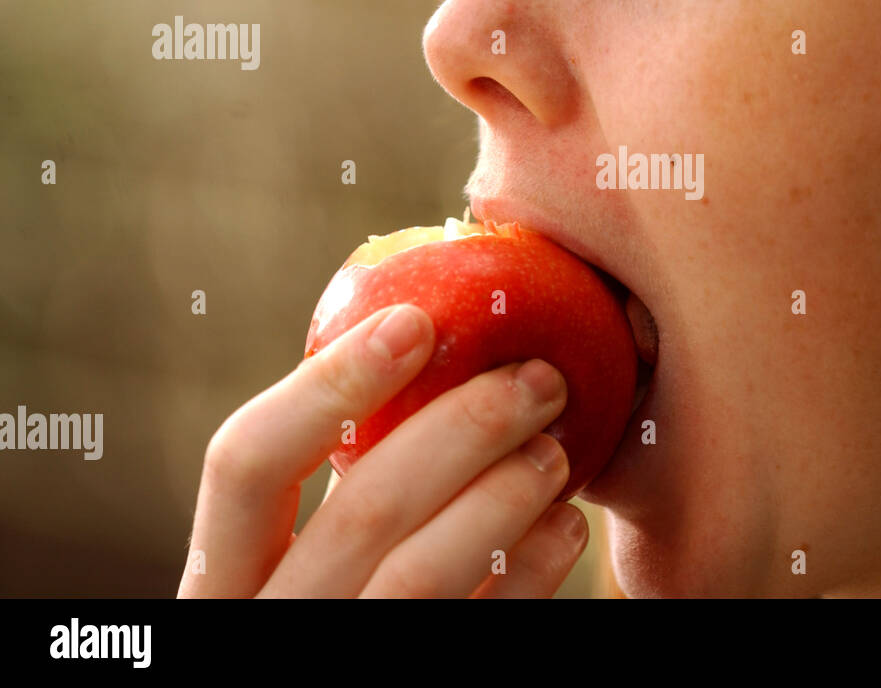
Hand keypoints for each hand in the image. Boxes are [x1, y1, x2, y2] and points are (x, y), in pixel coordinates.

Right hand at [177, 304, 588, 596]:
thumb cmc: (349, 603)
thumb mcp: (314, 558)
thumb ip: (351, 484)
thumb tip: (427, 343)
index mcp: (222, 575)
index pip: (246, 462)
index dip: (329, 382)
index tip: (416, 321)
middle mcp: (268, 625)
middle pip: (360, 508)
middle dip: (463, 426)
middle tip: (538, 376)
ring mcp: (338, 665)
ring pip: (420, 573)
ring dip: (504, 493)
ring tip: (554, 450)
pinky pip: (480, 630)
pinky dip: (530, 571)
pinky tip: (564, 525)